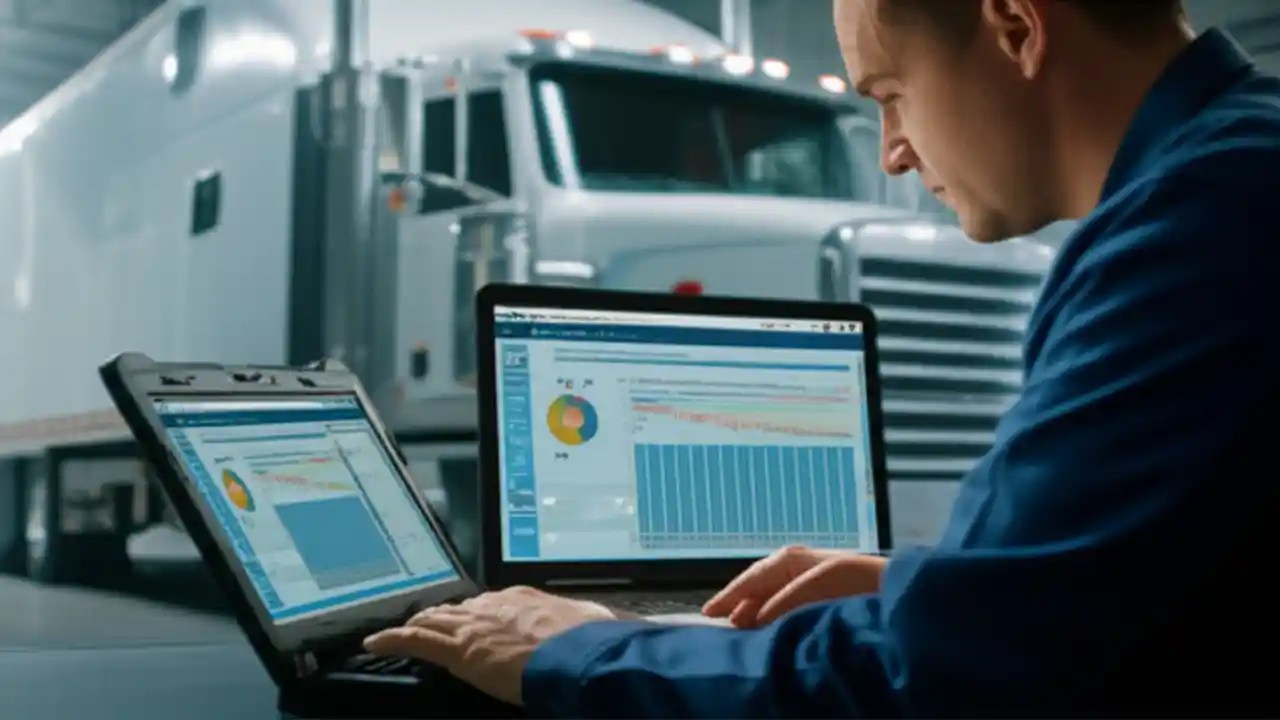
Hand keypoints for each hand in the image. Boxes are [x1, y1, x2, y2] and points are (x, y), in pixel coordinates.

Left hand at [362, 586, 615, 705]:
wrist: (575, 654)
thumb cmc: (586, 642)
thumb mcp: (587, 622)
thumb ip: (578, 623)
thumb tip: (596, 626)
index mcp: (522, 598)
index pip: (489, 602)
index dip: (475, 612)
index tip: (472, 619)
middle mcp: (493, 605)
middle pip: (458, 609)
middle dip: (442, 616)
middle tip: (429, 624)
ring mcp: (473, 625)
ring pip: (434, 621)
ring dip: (419, 625)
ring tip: (404, 631)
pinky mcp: (458, 650)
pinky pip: (416, 640)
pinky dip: (393, 639)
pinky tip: (374, 641)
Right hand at [702, 545, 885, 627]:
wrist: (890, 587)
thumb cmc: (855, 581)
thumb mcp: (814, 586)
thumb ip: (781, 601)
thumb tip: (754, 618)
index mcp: (789, 559)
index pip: (751, 579)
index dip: (729, 595)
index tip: (708, 612)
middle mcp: (795, 565)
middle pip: (759, 584)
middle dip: (740, 602)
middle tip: (721, 622)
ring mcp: (807, 577)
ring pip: (771, 593)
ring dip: (755, 609)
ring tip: (740, 627)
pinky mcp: (819, 591)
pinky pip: (785, 600)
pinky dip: (771, 612)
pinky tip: (768, 625)